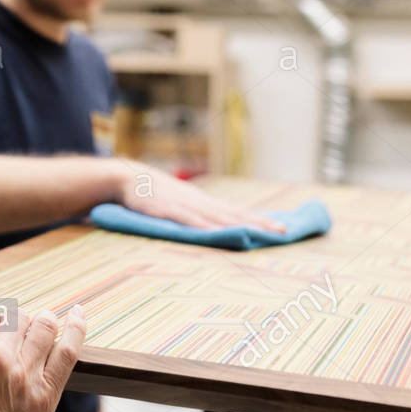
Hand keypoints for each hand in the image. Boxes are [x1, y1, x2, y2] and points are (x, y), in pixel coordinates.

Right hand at [0, 301, 86, 411]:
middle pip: (16, 317)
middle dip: (13, 321)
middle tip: (11, 334)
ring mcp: (24, 377)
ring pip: (43, 327)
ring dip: (41, 320)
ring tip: (40, 323)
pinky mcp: (45, 397)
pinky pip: (69, 351)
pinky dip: (77, 327)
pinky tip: (79, 314)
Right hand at [116, 162, 285, 232]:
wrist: (127, 177)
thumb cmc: (153, 192)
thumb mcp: (178, 201)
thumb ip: (197, 214)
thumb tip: (217, 225)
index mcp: (203, 202)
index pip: (236, 211)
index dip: (259, 219)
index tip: (281, 226)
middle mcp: (199, 202)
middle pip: (234, 213)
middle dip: (259, 222)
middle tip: (283, 231)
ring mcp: (184, 205)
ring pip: (217, 217)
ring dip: (239, 225)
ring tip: (260, 233)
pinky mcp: (167, 210)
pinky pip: (189, 220)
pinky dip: (205, 227)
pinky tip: (218, 234)